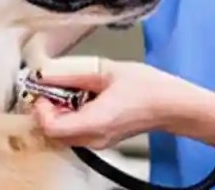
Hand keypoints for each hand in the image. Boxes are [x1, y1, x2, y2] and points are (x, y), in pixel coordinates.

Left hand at [31, 59, 206, 149]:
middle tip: (53, 88)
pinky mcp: (104, 139)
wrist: (173, 105)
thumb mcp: (108, 71)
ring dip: (60, 114)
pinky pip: (77, 133)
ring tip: (71, 91)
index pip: (50, 126)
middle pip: (53, 133)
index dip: (41, 108)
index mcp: (94, 121)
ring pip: (64, 134)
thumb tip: (49, 73)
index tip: (44, 90)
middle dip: (48, 110)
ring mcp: (99, 141)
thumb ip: (75, 74)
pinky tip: (84, 99)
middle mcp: (94, 137)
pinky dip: (72, 117)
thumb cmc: (149, 88)